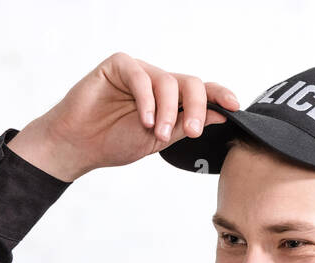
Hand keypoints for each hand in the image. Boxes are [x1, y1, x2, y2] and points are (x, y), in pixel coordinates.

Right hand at [6, 52, 240, 181]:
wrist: (79, 145)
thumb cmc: (114, 142)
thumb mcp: (158, 140)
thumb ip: (185, 125)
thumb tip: (220, 115)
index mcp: (169, 99)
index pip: (200, 92)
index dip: (219, 95)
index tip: (235, 107)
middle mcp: (157, 82)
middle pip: (190, 83)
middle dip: (195, 107)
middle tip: (191, 131)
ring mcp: (139, 72)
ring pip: (167, 81)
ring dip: (167, 111)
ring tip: (158, 133)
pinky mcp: (118, 65)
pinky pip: (141, 77)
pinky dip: (147, 100)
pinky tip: (145, 120)